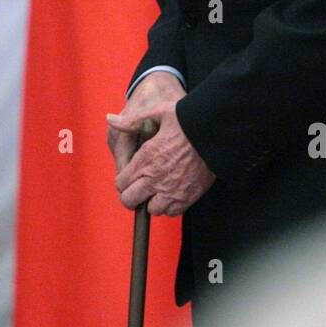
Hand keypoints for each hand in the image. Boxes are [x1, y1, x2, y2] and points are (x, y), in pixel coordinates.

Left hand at [108, 76, 214, 215]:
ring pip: (151, 210)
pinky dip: (169, 206)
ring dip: (151, 201)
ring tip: (156, 190)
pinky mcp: (188, 197)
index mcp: (145, 160)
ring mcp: (172, 191)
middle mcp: (156, 179)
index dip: (122, 180)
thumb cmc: (186, 120)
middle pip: (130, 201)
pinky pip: (172, 212)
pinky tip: (171, 193)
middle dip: (130, 195)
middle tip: (137, 188)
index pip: (120, 183)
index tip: (128, 176)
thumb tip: (110, 119)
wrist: (215, 132)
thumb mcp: (156, 114)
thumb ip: (131, 122)